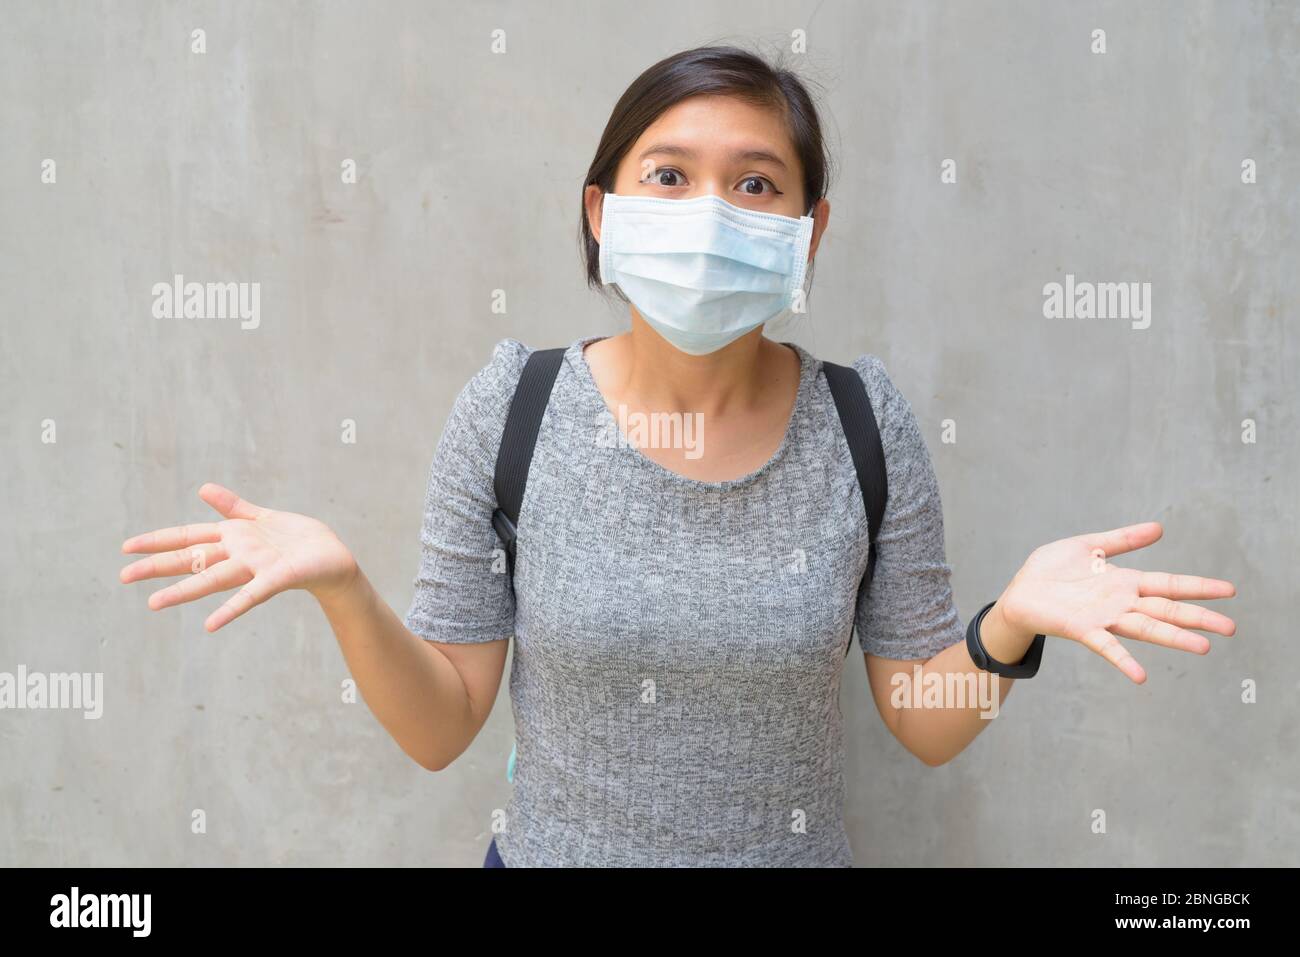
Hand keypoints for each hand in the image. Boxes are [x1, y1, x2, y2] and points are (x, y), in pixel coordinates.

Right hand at [119, 483, 357, 631]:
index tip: (125, 547)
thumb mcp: (263, 518)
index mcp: (233, 537)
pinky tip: (209, 625)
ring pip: (212, 579)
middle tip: (122, 577)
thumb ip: (233, 507)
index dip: (158, 541)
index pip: (188, 537)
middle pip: (191, 560)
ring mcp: (255, 568)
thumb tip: (202, 488)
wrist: (334, 558)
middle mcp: (238, 555)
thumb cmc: (298, 540)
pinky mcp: (276, 578)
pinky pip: (250, 596)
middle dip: (157, 567)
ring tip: (152, 604)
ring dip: (183, 592)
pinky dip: (230, 609)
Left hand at [995, 521, 1235, 683]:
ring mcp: (1104, 618)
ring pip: (1146, 629)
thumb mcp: (1088, 546)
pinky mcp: (1082, 629)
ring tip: (1204, 647)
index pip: (1170, 584)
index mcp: (1125, 582)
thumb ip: (1122, 540)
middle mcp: (1121, 603)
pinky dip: (1123, 660)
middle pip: (1167, 610)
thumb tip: (1160, 527)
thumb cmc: (1051, 571)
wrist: (1018, 592)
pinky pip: (1106, 646)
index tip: (1230, 590)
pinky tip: (1140, 676)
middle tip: (1231, 627)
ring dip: (1174, 638)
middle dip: (1199, 618)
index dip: (1198, 587)